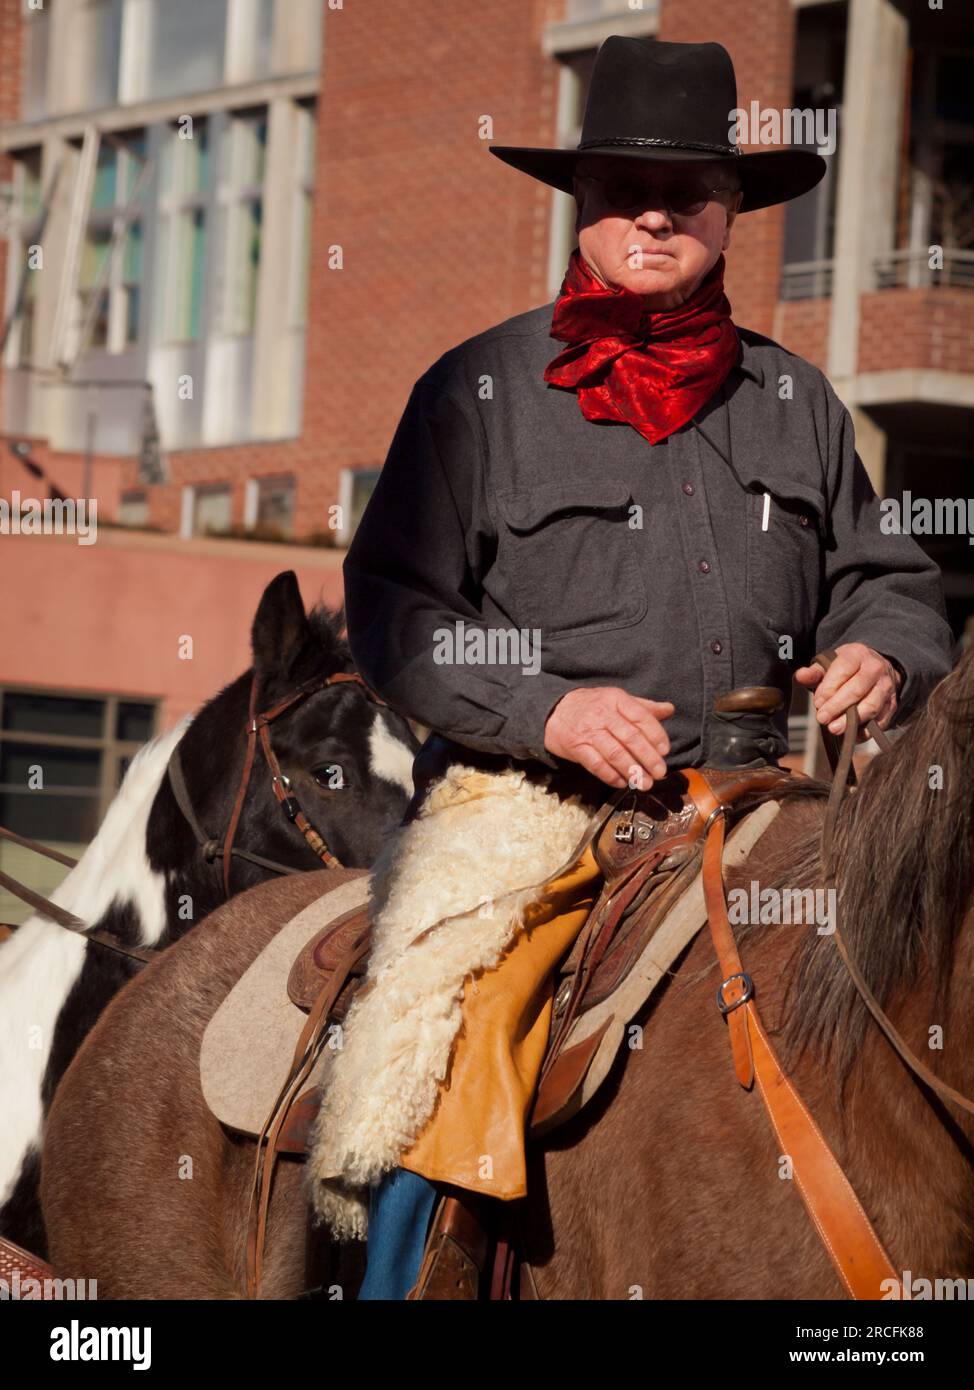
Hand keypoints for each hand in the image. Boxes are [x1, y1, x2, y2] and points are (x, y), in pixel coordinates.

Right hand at [544, 686, 674, 788]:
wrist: (553, 710)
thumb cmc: (592, 706)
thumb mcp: (616, 700)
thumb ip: (643, 707)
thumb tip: (670, 709)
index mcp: (615, 699)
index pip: (640, 717)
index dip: (655, 734)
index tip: (665, 750)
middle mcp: (602, 714)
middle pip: (630, 737)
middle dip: (648, 757)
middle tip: (660, 772)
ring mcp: (588, 732)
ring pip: (614, 753)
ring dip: (632, 770)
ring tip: (645, 783)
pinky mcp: (576, 748)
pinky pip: (596, 764)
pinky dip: (611, 776)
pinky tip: (622, 783)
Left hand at [794, 643, 901, 736]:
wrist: (875, 667)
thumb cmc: (847, 668)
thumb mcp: (830, 663)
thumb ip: (814, 672)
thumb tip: (801, 676)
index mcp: (857, 654)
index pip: (842, 671)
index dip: (829, 688)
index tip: (817, 702)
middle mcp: (875, 669)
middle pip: (857, 690)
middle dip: (837, 706)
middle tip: (822, 718)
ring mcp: (886, 687)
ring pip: (871, 706)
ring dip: (852, 721)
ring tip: (834, 729)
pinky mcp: (892, 704)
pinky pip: (881, 720)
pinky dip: (867, 730)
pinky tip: (852, 735)